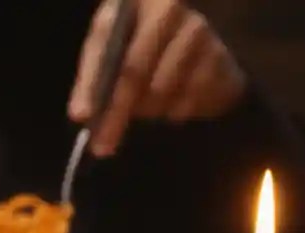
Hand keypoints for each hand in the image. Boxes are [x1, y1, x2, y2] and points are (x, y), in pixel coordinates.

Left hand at [68, 0, 246, 156]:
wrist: (196, 41)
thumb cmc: (144, 43)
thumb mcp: (113, 48)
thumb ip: (94, 77)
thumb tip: (82, 114)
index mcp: (136, 2)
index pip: (106, 44)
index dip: (92, 83)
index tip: (82, 117)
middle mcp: (170, 9)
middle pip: (134, 71)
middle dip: (116, 113)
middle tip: (103, 146)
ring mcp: (200, 32)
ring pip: (161, 91)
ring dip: (148, 111)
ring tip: (146, 108)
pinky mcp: (222, 59)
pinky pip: (189, 103)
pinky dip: (174, 113)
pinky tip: (172, 105)